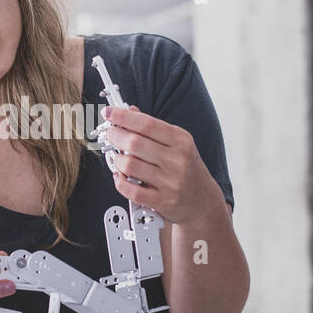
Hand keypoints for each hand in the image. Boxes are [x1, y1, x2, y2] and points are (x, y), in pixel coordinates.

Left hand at [100, 105, 220, 225]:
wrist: (204, 201)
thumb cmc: (187, 169)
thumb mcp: (177, 144)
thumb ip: (153, 128)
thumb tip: (129, 111)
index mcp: (181, 141)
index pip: (146, 123)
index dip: (123, 116)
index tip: (108, 112)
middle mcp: (177, 160)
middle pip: (135, 142)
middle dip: (115, 135)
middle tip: (110, 134)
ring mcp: (171, 182)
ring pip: (129, 165)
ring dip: (117, 160)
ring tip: (119, 158)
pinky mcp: (163, 201)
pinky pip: (131, 191)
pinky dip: (119, 182)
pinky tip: (120, 176)